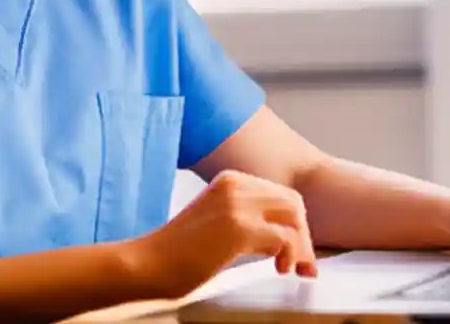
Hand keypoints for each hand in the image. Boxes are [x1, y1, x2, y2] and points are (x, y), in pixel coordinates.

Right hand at [137, 170, 318, 298]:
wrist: (147, 264)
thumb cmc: (177, 253)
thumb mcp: (217, 220)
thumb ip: (246, 217)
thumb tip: (282, 236)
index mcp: (230, 180)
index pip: (279, 194)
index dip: (294, 223)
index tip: (297, 249)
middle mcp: (236, 184)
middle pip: (292, 203)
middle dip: (303, 234)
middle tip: (303, 264)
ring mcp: (238, 204)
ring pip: (294, 219)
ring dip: (300, 247)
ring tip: (290, 268)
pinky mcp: (239, 228)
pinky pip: (285, 239)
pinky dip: (289, 256)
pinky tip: (278, 268)